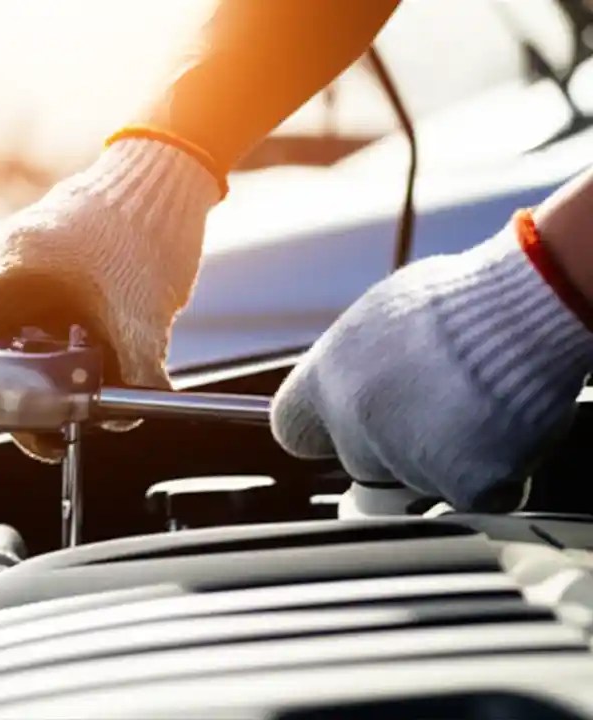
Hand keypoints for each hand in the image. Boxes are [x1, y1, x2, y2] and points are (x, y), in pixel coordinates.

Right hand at [0, 139, 221, 460]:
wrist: (168, 173)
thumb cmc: (140, 229)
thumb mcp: (141, 314)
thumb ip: (138, 371)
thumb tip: (132, 417)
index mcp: (4, 277)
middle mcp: (10, 277)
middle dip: (24, 407)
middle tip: (54, 440)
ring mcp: (36, 277)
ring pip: (30, 347)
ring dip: (55, 383)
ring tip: (95, 403)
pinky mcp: (65, 278)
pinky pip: (57, 330)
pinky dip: (77, 356)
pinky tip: (113, 367)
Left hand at [271, 216, 592, 510]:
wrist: (524, 311)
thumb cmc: (465, 300)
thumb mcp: (384, 315)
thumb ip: (357, 359)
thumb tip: (349, 378)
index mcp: (328, 376)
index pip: (293, 429)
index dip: (321, 434)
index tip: (338, 433)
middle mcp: (354, 419)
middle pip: (362, 462)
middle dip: (397, 448)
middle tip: (440, 413)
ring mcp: (403, 455)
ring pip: (420, 480)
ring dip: (449, 459)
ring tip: (480, 407)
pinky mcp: (458, 483)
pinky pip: (476, 497)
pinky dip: (497, 478)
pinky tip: (506, 431)